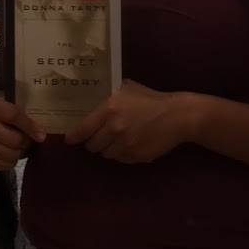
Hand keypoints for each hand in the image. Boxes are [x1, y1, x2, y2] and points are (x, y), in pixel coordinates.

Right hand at [0, 94, 43, 170]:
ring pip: (11, 154)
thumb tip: (41, 133)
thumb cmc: (3, 114)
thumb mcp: (11, 106)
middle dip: (25, 142)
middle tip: (26, 140)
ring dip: (19, 152)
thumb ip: (25, 114)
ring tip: (17, 146)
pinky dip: (10, 161)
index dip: (30, 127)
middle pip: (14, 139)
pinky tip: (8, 153)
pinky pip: (4, 165)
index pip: (15, 116)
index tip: (42, 136)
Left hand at [64, 81, 186, 163]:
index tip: (69, 139)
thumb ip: (109, 95)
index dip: (73, 137)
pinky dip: (121, 154)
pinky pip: (120, 160)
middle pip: (91, 146)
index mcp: (110, 109)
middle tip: (96, 138)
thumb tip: (90, 99)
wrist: (178, 116)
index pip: (82, 129)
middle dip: (92, 142)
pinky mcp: (136, 157)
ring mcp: (126, 145)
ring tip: (114, 140)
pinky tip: (129, 144)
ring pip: (105, 154)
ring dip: (107, 149)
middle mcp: (114, 129)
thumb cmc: (152, 99)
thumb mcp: (128, 89)